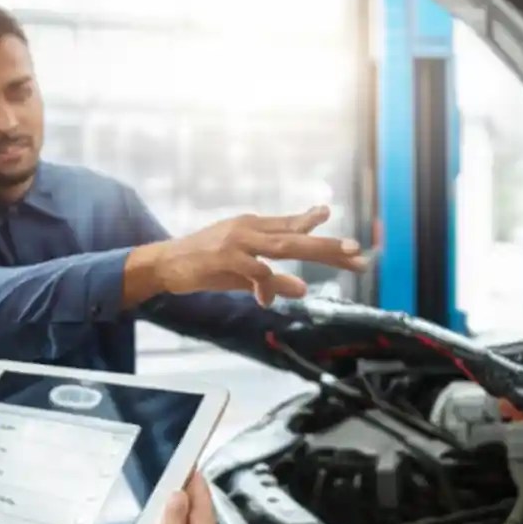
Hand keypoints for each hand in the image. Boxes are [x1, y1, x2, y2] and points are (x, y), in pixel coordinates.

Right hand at [125, 206, 367, 306]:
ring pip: (285, 245)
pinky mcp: (225, 257)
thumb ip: (271, 279)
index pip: (292, 226)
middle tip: (358, 250)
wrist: (164, 263)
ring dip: (317, 250)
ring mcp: (238, 241)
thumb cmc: (202, 266)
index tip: (344, 231)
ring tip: (344, 255)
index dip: (318, 227)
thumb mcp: (241, 273)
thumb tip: (302, 290)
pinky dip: (270, 284)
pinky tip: (277, 297)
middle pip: (297, 236)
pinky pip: (256, 270)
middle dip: (329, 244)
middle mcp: (249, 228)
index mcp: (253, 227)